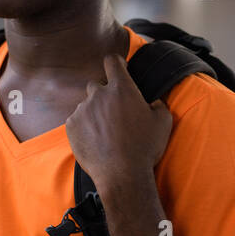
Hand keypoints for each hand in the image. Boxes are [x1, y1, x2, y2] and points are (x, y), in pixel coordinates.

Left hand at [65, 53, 172, 193]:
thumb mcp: (163, 122)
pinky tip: (95, 140)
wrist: (122, 173)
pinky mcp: (71, 125)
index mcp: (122, 89)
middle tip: (114, 114)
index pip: (112, 61)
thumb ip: (157, 104)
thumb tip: (152, 102)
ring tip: (106, 133)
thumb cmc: (144, 147)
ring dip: (94, 113)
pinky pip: (77, 120)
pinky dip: (84, 126)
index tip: (117, 67)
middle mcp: (98, 95)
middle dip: (104, 95)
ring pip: (87, 105)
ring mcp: (82, 109)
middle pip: (97, 85)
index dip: (115, 63)